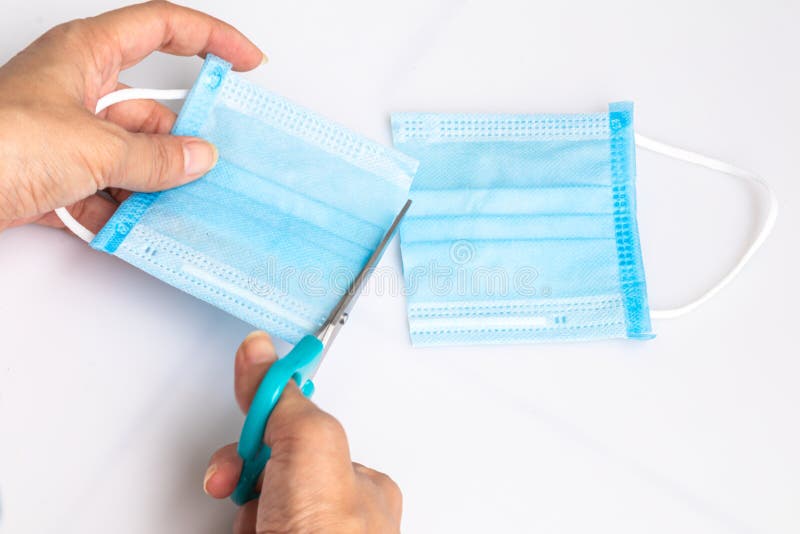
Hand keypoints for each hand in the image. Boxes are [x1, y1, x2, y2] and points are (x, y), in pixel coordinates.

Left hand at [0, 1, 263, 233]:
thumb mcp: (91, 147)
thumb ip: (153, 156)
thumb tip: (199, 157)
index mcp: (86, 55)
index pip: (163, 28)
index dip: (212, 38)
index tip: (248, 62)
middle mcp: (78, 91)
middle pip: (152, 106)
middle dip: (185, 138)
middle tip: (221, 164)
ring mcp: (65, 136)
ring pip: (131, 154)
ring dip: (156, 183)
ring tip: (186, 206)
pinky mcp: (53, 177)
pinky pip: (105, 190)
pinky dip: (124, 211)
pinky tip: (141, 229)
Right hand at [204, 331, 402, 533]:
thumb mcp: (310, 445)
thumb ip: (283, 400)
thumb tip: (261, 351)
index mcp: (362, 485)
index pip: (305, 433)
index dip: (269, 426)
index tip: (250, 414)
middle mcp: (342, 519)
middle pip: (274, 473)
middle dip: (249, 477)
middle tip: (245, 486)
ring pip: (255, 512)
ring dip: (243, 514)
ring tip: (256, 527)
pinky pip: (246, 532)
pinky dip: (238, 532)